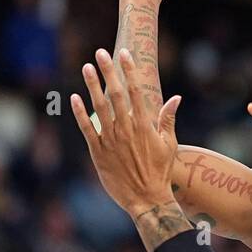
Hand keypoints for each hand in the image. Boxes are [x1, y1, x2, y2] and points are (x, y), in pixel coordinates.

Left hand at [71, 48, 181, 216]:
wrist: (147, 199)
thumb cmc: (160, 172)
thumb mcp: (169, 145)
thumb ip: (168, 119)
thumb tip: (176, 98)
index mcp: (144, 126)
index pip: (135, 92)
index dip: (129, 71)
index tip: (124, 54)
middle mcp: (127, 130)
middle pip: (115, 94)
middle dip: (108, 72)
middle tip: (101, 53)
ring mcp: (111, 141)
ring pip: (99, 108)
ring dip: (92, 86)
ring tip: (86, 67)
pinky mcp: (99, 152)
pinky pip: (87, 129)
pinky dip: (80, 113)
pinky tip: (74, 98)